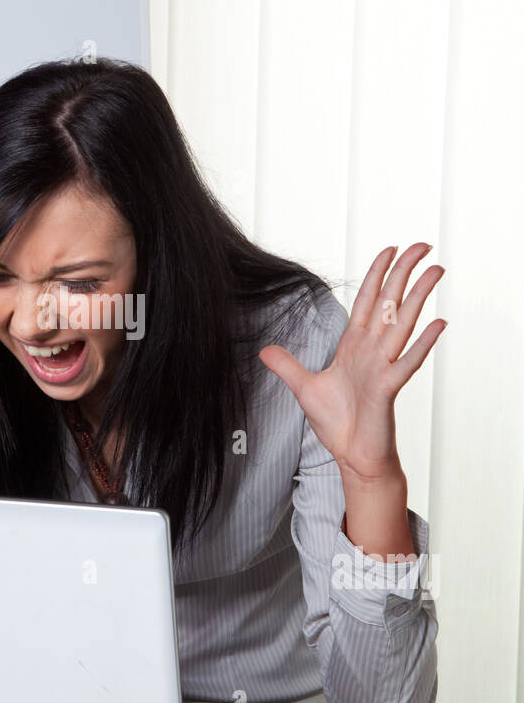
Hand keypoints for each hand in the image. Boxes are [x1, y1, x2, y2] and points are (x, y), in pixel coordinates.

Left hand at [257, 243, 445, 481]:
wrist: (351, 457)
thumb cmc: (337, 424)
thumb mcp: (304, 388)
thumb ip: (287, 365)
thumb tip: (264, 350)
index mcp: (355, 347)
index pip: (367, 300)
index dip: (377, 274)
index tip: (390, 249)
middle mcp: (372, 351)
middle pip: (389, 303)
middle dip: (404, 272)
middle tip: (422, 245)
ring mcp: (383, 368)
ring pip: (403, 324)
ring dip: (419, 297)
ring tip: (435, 271)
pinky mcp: (388, 389)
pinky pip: (408, 362)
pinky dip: (423, 343)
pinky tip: (438, 323)